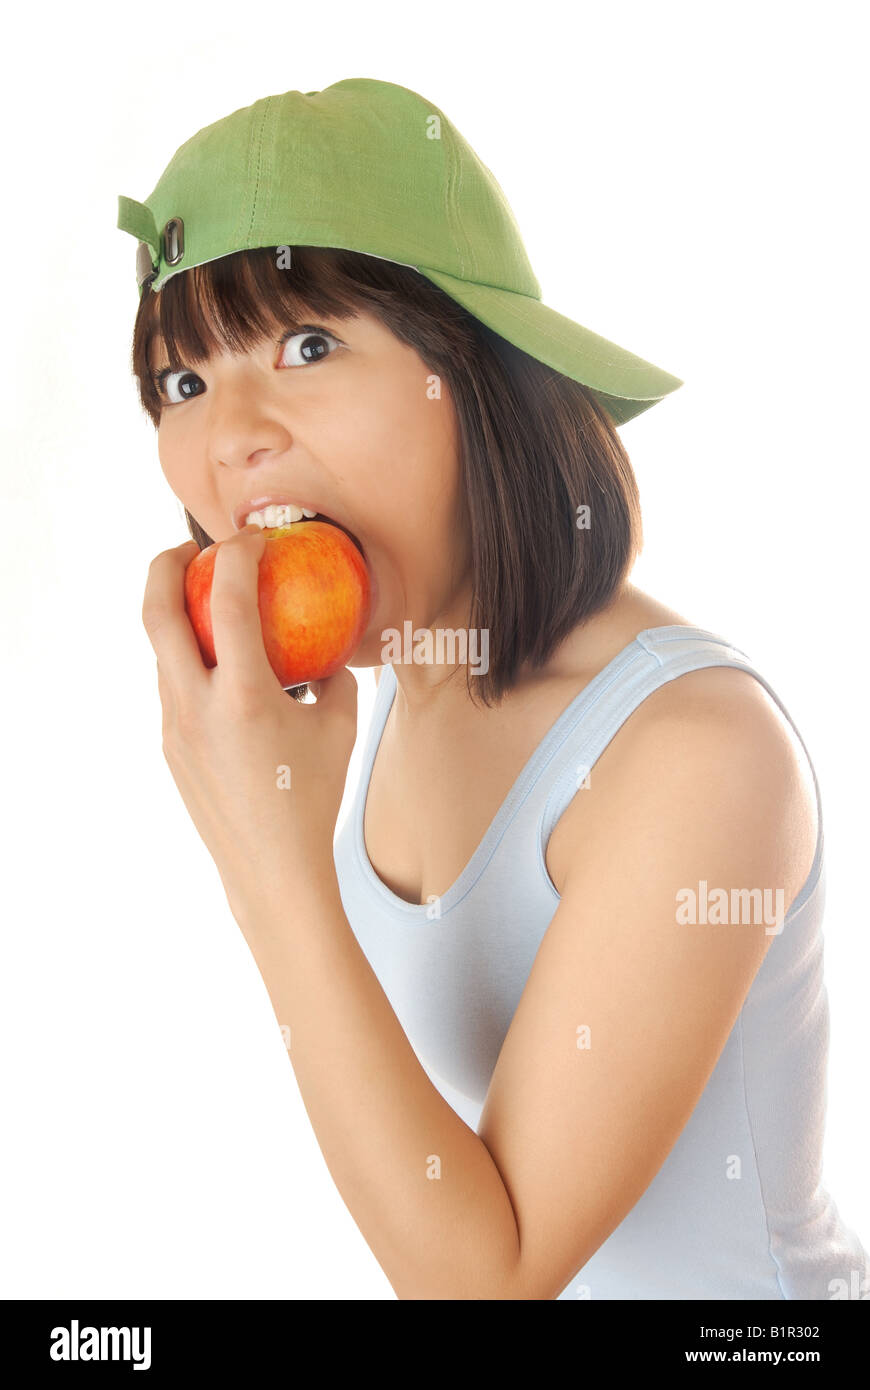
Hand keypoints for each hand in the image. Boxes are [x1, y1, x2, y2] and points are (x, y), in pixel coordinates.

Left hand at [141, 526, 357, 928]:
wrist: (273, 869)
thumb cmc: (315, 797)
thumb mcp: (340, 725)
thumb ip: (331, 675)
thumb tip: (328, 640)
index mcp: (243, 695)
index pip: (227, 598)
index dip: (237, 553)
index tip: (252, 538)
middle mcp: (196, 706)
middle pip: (155, 612)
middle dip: (165, 565)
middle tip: (189, 549)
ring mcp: (175, 727)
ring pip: (160, 651)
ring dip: (176, 617)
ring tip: (206, 606)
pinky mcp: (170, 747)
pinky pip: (173, 688)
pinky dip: (189, 661)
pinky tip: (220, 668)